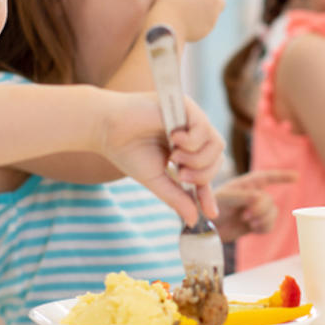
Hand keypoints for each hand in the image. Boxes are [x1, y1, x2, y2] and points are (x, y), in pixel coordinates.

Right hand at [99, 92, 224, 225]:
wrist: (106, 128)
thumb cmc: (127, 151)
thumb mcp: (156, 179)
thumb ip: (176, 197)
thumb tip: (192, 220)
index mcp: (185, 150)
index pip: (206, 172)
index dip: (208, 192)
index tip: (211, 212)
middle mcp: (192, 133)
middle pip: (217, 158)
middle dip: (202, 174)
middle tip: (180, 175)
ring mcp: (191, 119)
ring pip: (216, 144)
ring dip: (197, 158)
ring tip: (174, 156)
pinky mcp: (186, 105)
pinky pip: (205, 128)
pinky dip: (192, 141)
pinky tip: (173, 138)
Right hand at [151, 0, 224, 41]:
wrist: (168, 23)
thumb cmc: (170, 1)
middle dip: (212, 1)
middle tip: (198, 4)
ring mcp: (215, 13)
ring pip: (214, 12)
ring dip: (207, 12)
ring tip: (190, 14)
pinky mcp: (211, 26)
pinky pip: (208, 23)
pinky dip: (201, 23)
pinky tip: (189, 23)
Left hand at [213, 169, 294, 240]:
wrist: (204, 228)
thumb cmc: (210, 207)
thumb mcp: (224, 198)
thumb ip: (242, 196)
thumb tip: (260, 197)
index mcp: (245, 184)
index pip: (267, 177)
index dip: (282, 176)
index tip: (296, 177)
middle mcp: (253, 196)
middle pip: (269, 200)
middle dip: (261, 209)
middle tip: (246, 216)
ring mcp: (255, 210)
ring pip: (273, 213)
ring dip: (263, 219)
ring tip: (248, 222)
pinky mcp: (255, 224)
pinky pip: (269, 225)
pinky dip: (263, 228)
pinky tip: (252, 228)